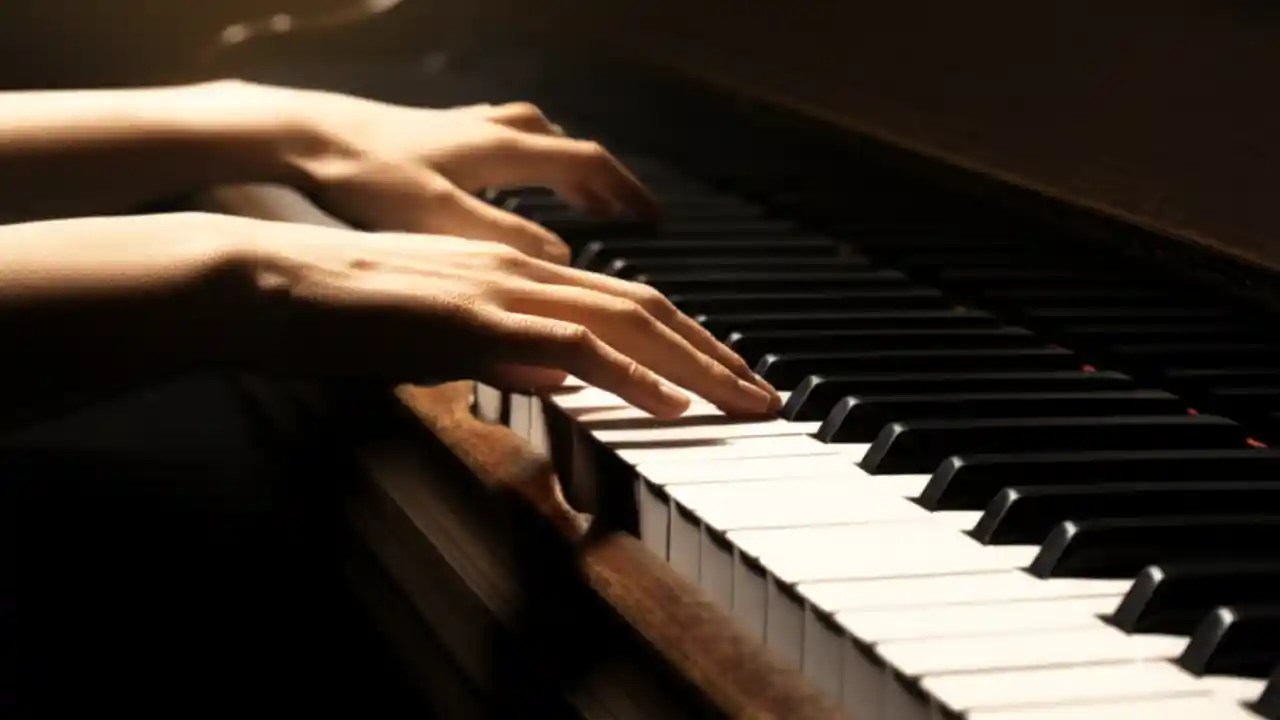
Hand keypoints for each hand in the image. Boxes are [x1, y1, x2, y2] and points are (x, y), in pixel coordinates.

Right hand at [218, 214, 772, 415]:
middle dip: (714, 356)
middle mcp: (521, 272)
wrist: (268, 284)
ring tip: (744, 403)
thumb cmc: (342, 315)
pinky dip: (630, 375)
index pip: (622, 306)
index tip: (725, 379)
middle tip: (764, 396)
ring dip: (695, 365)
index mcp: (514, 276)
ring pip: (625, 320)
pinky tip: (669, 403)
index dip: (684, 342)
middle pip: (645, 308)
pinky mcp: (474, 318)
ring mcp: (500, 289)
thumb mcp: (440, 337)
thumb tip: (560, 376)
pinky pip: (571, 344)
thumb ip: (503, 352)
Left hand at [258, 84, 659, 262]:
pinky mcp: (439, 136)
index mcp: (504, 150)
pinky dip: (531, 164)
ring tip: (588, 199)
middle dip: (609, 183)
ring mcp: (466, 129)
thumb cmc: (366, 178)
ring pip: (540, 141)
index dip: (627, 194)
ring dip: (572, 168)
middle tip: (633, 214)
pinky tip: (515, 186)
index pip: (589, 165)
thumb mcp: (439, 218)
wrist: (305, 133)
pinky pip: (507, 143)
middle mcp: (494, 131)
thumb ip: (505, 241)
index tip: (654, 222)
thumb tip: (564, 260)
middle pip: (572, 149)